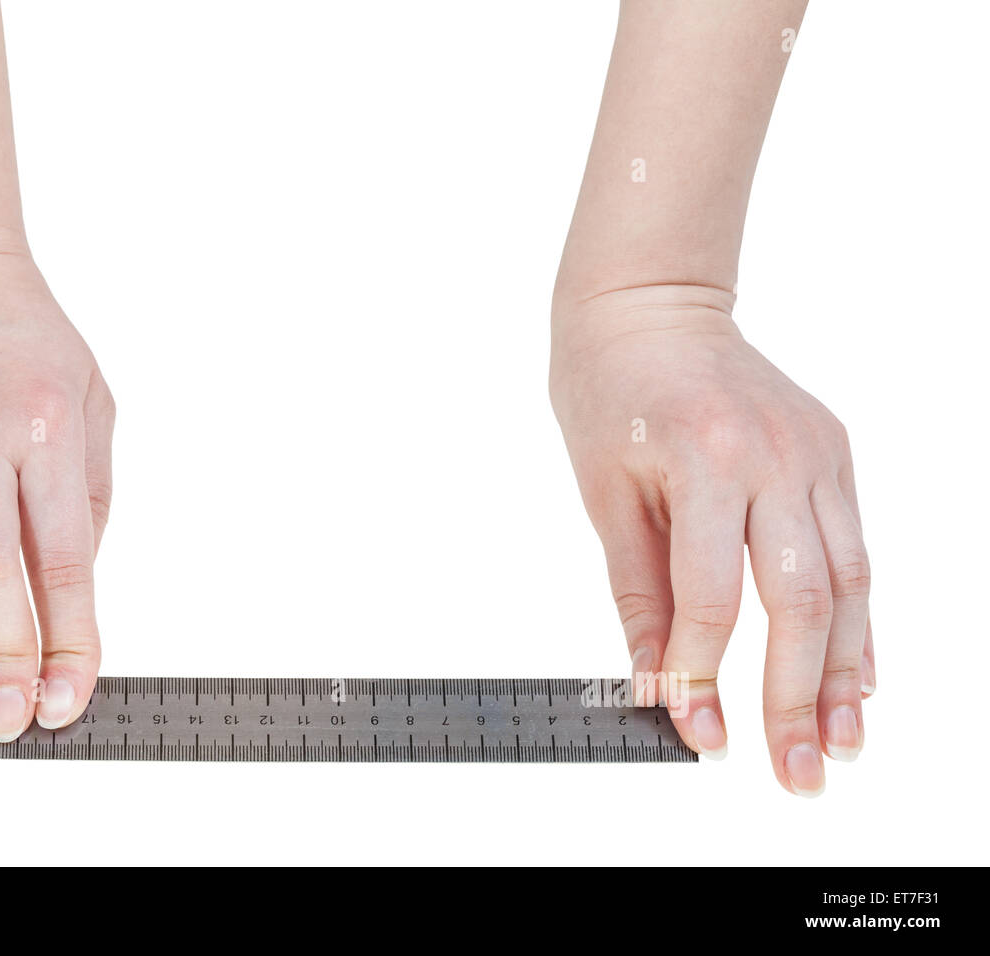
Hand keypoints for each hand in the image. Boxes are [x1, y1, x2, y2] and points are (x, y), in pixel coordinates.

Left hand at [550, 284, 872, 795]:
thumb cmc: (607, 393)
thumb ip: (637, 592)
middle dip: (798, 695)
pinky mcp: (835, 452)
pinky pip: (854, 546)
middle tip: (797, 771)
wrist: (650, 305)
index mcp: (704, 459)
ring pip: (847, 580)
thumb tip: (656, 680)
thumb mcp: (605, 494)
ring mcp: (816, 451)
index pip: (713, 595)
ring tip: (844, 741)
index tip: (695, 731)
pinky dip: (856, 615)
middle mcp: (775, 456)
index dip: (704, 673)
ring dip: (848, 670)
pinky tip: (857, 672)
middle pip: (801, 598)